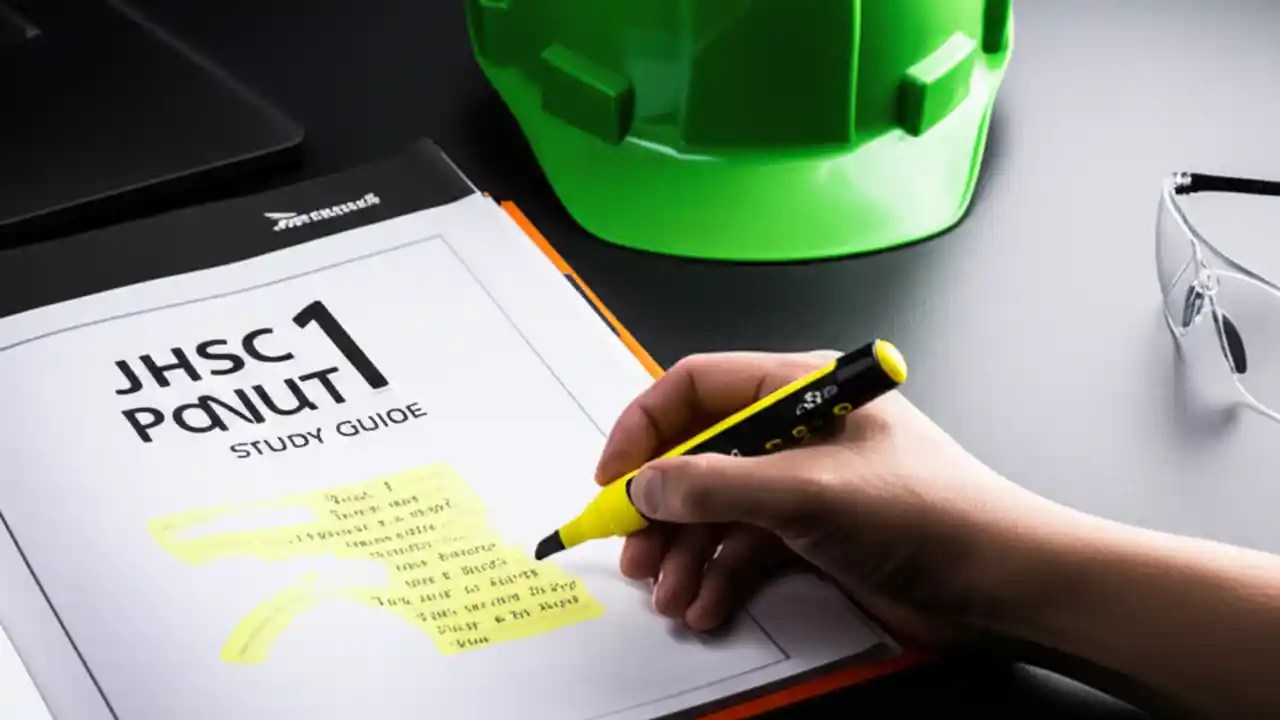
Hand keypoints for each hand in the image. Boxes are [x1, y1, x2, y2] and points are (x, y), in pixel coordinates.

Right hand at [595, 350, 1080, 642]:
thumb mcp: (807, 491)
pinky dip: (719, 576)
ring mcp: (801, 484)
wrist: (999, 583)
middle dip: (660, 509)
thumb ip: (716, 485)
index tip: (612, 478)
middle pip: (697, 457)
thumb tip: (646, 486)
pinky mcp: (811, 533)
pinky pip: (744, 548)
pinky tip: (706, 605)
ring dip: (685, 553)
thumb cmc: (929, 512)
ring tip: (669, 593)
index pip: (695, 389)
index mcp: (797, 388)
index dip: (644, 430)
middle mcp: (793, 430)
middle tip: (632, 550)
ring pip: (716, 510)